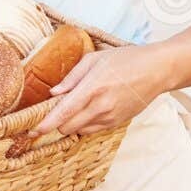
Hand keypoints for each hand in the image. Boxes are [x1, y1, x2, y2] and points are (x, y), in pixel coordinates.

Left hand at [27, 44, 168, 137]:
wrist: (157, 70)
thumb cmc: (125, 60)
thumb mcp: (94, 60)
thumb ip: (71, 78)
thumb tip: (54, 93)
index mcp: (92, 88)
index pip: (64, 112)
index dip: (46, 124)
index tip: (32, 130)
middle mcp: (101, 106)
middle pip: (67, 127)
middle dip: (55, 122)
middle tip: (52, 110)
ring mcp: (110, 117)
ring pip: (79, 130)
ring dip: (70, 123)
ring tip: (75, 105)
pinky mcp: (118, 123)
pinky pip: (93, 130)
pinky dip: (84, 124)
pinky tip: (89, 109)